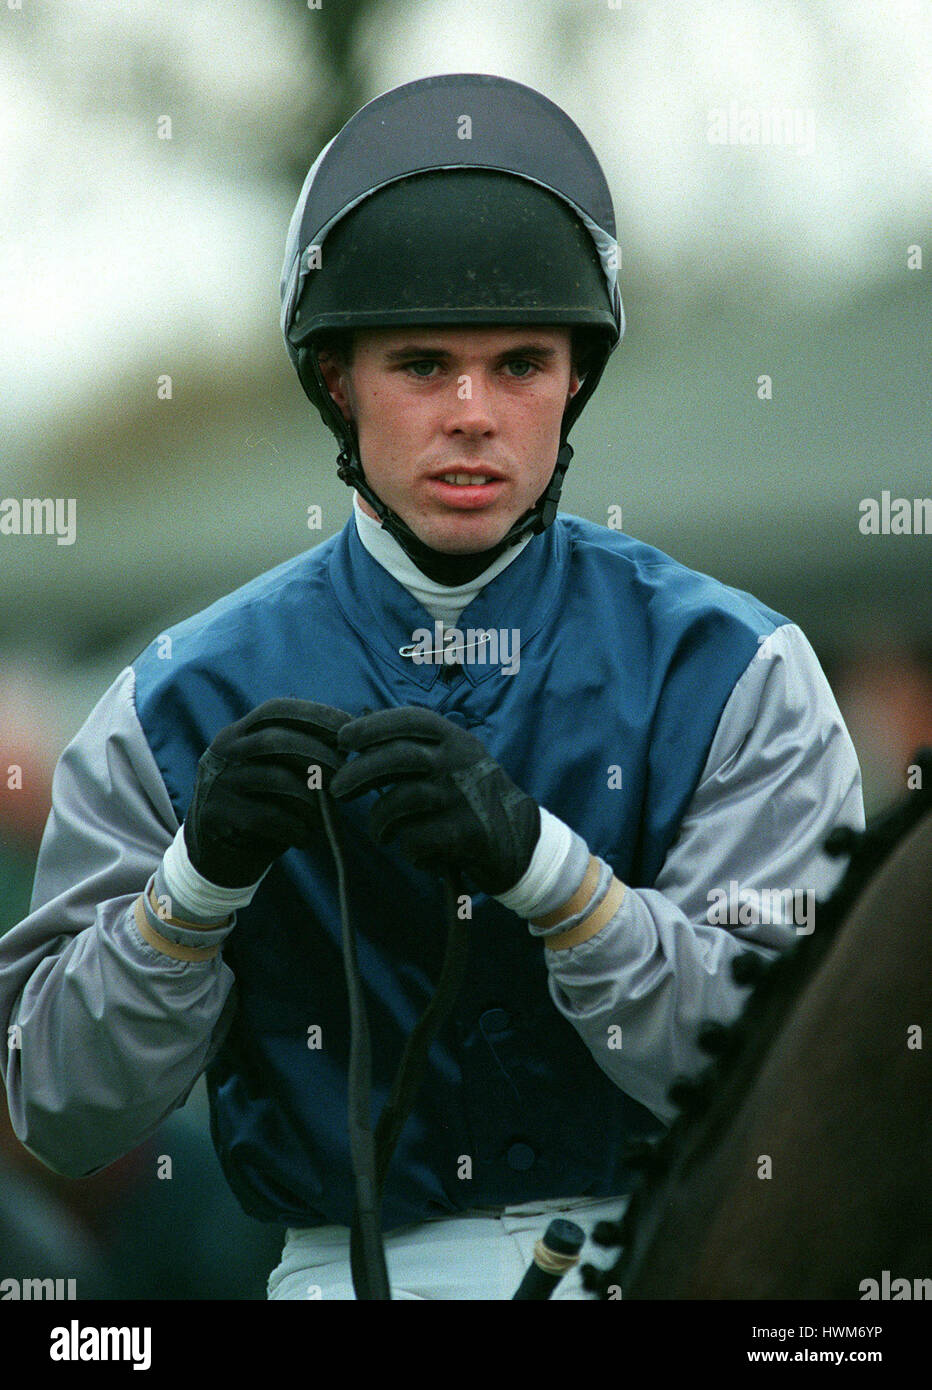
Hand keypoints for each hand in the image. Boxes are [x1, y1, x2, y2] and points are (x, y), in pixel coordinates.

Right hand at [183, 698, 351, 887]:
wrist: (220, 853)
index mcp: (240, 732)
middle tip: (343, 779)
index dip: (314, 714)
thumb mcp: (279, 772)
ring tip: (325, 817)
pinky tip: (305, 837)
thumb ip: (305, 753)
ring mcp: (215, 780)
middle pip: (275, 740)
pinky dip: (294, 827)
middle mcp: (223, 750)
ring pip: (275, 779)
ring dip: (310, 800)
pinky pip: (265, 816)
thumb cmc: (264, 806)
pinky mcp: (213, 814)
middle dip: (318, 757)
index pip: (276, 710)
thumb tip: (351, 739)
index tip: (347, 728)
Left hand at [328, 705, 540, 894]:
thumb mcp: (455, 760)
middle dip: (358, 773)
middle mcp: (460, 762)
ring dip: (379, 821)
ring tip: (380, 832)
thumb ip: (416, 751)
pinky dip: (408, 849)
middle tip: (337, 789)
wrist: (522, 839)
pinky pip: (415, 840)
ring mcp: (463, 797)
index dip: (372, 726)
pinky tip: (417, 851)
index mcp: (456, 739)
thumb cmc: (472, 797)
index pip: (411, 720)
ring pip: (400, 802)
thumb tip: (357, 745)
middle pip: (398, 758)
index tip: (343, 738)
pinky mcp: (465, 833)